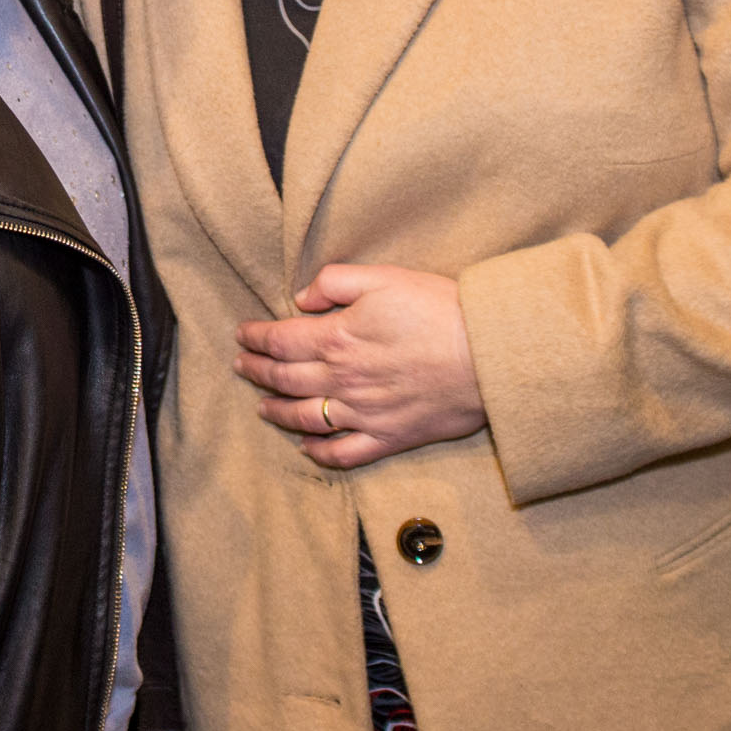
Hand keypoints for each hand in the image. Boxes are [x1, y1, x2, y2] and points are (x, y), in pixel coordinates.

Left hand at [233, 262, 486, 469]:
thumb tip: (301, 299)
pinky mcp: (390, 437)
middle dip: (257, 371)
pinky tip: (307, 448)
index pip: (281, 340)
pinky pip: (344, 453)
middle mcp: (343, 379)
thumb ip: (335, 283)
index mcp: (338, 338)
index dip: (256, 338)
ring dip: (277, 412)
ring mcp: (364, 413)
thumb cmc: (439, 309)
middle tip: (242, 365)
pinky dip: (320, 453)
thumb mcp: (384, 277)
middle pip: (285, 379)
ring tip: (261, 407)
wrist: (488, 355)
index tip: (242, 334)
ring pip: (306, 418)